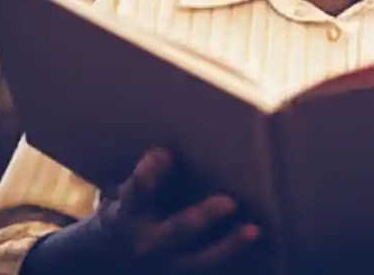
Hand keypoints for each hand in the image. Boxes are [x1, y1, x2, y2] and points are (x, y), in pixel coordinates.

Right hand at [95, 147, 260, 271]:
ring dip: (227, 244)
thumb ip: (149, 164)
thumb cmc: (132, 198)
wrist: (117, 247)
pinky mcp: (186, 266)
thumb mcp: (128, 181)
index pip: (136, 192)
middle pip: (174, 232)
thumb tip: (174, 113)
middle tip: (228, 202)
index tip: (164, 153)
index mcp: (127, 211)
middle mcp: (146, 239)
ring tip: (253, 229)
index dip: (149, 175)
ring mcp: (167, 259)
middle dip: (200, 218)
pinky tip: (256, 233)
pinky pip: (212, 263)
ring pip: (199, 258)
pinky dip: (233, 250)